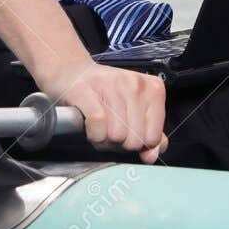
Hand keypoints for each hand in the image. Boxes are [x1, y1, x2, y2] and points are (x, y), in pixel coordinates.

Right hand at [39, 60, 168, 162]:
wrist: (74, 73)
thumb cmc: (105, 93)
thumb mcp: (135, 110)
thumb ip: (149, 133)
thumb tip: (151, 155)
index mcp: (154, 89)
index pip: (154, 137)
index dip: (138, 145)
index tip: (128, 135)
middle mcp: (136, 84)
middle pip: (134, 140)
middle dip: (119, 144)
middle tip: (110, 130)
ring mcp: (113, 86)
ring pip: (117, 136)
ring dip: (104, 140)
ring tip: (100, 127)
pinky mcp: (88, 92)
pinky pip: (98, 127)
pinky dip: (94, 135)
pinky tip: (91, 127)